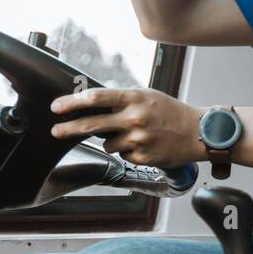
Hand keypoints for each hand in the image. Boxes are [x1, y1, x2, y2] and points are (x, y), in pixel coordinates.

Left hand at [49, 87, 205, 168]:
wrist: (197, 132)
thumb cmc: (170, 111)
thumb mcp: (146, 96)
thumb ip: (121, 99)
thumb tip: (93, 104)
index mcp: (134, 98)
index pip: (96, 98)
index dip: (72, 102)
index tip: (57, 107)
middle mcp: (134, 118)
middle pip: (91, 124)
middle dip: (69, 128)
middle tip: (55, 131)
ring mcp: (138, 139)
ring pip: (108, 143)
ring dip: (113, 141)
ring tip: (134, 135)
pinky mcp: (142, 157)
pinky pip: (123, 155)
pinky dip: (129, 151)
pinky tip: (145, 144)